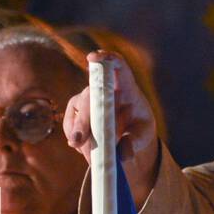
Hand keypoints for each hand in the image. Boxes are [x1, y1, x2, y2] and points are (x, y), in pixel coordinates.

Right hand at [64, 50, 160, 202]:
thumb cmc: (139, 127)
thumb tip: (123, 156)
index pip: (117, 65)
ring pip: (77, 110)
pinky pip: (70, 123)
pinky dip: (75, 138)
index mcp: (126, 86)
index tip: (93, 57)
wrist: (128, 133)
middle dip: (83, 118)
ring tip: (84, 152)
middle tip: (79, 140)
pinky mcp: (75, 112)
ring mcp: (87, 99)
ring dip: (77, 132)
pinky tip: (82, 150)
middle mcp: (103, 89)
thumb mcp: (143, 135)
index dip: (106, 58)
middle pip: (91, 95)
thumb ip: (135, 143)